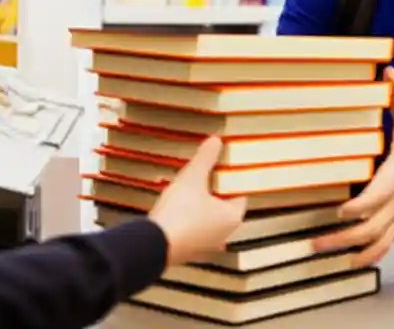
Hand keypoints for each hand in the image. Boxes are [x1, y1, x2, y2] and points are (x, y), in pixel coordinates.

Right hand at [148, 136, 247, 266]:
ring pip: (208, 220)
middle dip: (214, 191)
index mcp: (232, 217)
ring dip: (200, 206)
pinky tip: (175, 210)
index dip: (231, 179)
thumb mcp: (193, 177)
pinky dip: (188, 220)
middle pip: (224, 206)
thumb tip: (216, 140)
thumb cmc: (180, 212)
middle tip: (203, 175)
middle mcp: (224, 234)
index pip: (240, 194)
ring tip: (187, 190)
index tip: (221, 167)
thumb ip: (206, 158)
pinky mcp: (189, 252)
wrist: (154, 243)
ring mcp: (206, 246)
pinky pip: (193, 231)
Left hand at [312, 67, 393, 266]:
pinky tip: (351, 262)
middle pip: (372, 226)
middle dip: (344, 236)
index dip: (360, 206)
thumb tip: (389, 73)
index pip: (379, 196)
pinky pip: (387, 245)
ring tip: (325, 253)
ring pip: (377, 240)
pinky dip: (369, 256)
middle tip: (318, 241)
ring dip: (351, 251)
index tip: (340, 210)